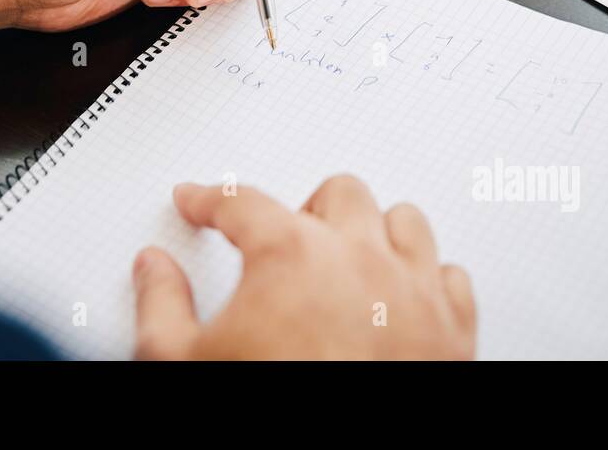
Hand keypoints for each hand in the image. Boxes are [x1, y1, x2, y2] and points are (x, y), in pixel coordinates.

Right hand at [131, 175, 476, 359]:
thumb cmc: (272, 413)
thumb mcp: (180, 363)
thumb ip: (161, 306)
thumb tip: (153, 271)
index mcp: (292, 254)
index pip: (241, 202)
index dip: (211, 198)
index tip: (201, 201)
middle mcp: (361, 260)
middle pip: (338, 195)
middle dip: (305, 210)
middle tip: (280, 237)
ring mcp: (414, 293)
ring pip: (404, 222)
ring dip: (373, 233)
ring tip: (347, 255)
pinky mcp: (453, 334)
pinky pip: (450, 278)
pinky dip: (425, 279)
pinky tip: (403, 294)